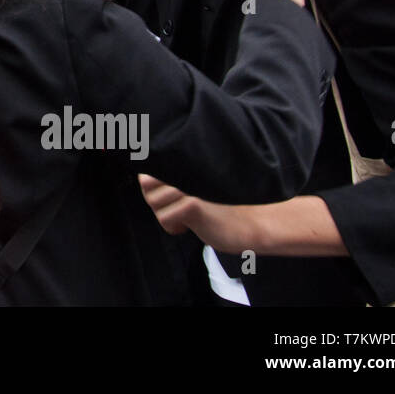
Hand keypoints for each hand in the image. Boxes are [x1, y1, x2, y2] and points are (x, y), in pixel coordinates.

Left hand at [138, 175, 257, 251]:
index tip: (171, 201)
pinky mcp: (193, 204)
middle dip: (158, 204)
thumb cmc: (221, 208)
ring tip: (188, 219)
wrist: (252, 223)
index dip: (153, 190)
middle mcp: (184, 172)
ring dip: (167, 217)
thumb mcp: (193, 189)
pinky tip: (190, 227)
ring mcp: (188, 187)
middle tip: (179, 212)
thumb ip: (170, 183)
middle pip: (145, 188)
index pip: (146, 173)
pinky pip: (165, 218)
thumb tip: (142, 181)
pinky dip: (175, 227)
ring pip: (153, 204)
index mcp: (184, 166)